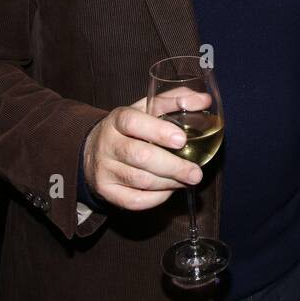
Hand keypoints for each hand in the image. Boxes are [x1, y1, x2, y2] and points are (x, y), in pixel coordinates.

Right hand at [82, 88, 208, 211]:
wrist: (94, 150)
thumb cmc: (130, 128)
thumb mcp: (147, 108)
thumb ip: (175, 101)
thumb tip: (205, 100)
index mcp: (117, 119)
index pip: (132, 122)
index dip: (158, 131)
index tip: (182, 139)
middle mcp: (107, 144)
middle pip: (139, 156)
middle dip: (173, 166)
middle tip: (196, 173)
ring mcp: (104, 169)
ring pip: (140, 180)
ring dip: (170, 182)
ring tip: (188, 180)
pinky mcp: (106, 191)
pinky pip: (134, 200)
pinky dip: (157, 198)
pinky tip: (169, 189)